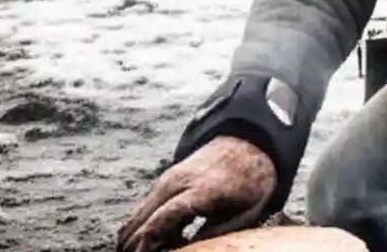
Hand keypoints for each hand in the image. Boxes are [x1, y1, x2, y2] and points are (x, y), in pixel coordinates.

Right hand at [117, 135, 276, 251]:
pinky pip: (144, 206)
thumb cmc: (251, 182)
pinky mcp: (165, 181)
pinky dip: (141, 225)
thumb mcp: (248, 211)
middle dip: (134, 241)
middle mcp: (179, 181)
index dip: (151, 238)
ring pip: (139, 212)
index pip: (167, 215)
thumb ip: (221, 231)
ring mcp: (169, 179)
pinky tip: (153, 242)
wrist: (246, 144)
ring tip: (149, 250)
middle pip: (144, 215)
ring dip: (136, 234)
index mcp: (203, 190)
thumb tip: (194, 249)